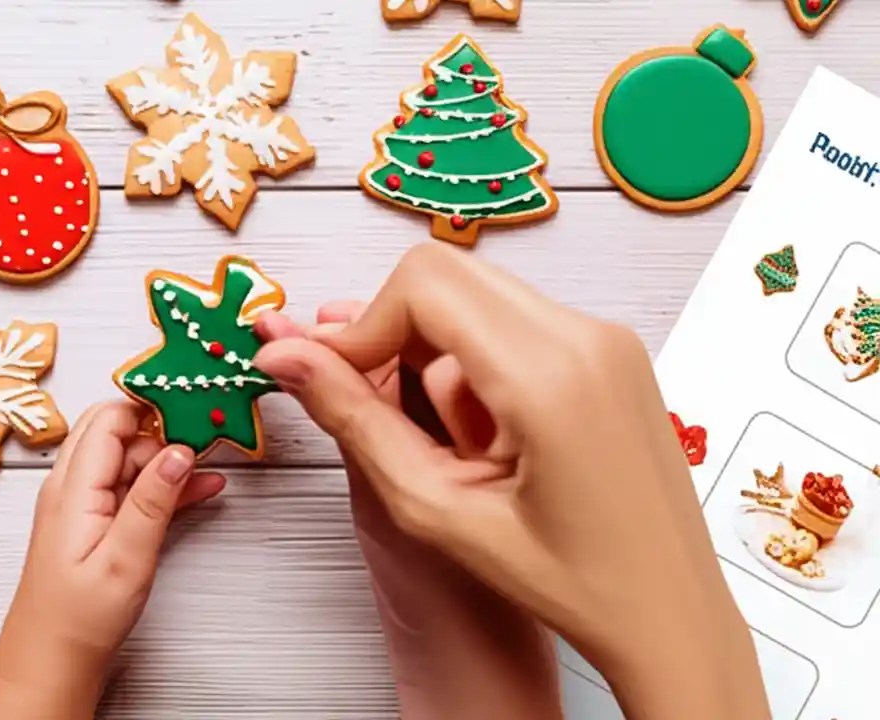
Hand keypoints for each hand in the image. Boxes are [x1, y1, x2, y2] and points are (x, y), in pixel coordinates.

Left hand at [0, 401, 225, 719]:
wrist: (51, 663)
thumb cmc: (76, 621)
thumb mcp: (125, 559)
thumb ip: (153, 500)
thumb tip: (178, 450)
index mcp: (73, 488)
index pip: (110, 418)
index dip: (151, 405)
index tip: (190, 405)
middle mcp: (72, 487)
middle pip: (118, 429)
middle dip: (162, 423)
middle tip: (204, 430)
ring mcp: (83, 503)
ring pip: (129, 457)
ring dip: (168, 455)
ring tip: (211, 460)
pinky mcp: (96, 521)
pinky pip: (132, 486)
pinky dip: (164, 483)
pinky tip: (199, 486)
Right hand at [254, 244, 768, 719]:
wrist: (670, 612)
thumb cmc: (570, 582)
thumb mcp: (439, 509)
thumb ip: (354, 420)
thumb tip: (285, 356)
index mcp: (549, 376)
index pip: (423, 284)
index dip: (360, 327)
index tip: (330, 379)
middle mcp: (588, 335)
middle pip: (447, 273)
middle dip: (392, 329)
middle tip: (374, 402)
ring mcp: (608, 337)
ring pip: (478, 294)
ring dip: (434, 347)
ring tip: (447, 436)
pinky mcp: (613, 349)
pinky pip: (517, 318)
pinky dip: (476, 357)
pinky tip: (486, 432)